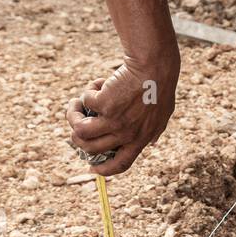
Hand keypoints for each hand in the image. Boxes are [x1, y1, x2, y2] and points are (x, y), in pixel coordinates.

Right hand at [65, 54, 178, 175]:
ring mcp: (114, 121)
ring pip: (79, 131)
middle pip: (91, 149)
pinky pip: (85, 102)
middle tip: (76, 122)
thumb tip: (151, 142)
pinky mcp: (103, 104)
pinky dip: (87, 92)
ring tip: (76, 104)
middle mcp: (126, 134)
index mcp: (140, 140)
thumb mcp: (162, 115)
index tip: (92, 169)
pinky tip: (99, 83)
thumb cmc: (160, 87)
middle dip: (77, 137)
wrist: (154, 66)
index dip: (104, 170)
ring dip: (72, 116)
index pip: (120, 165)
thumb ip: (154, 131)